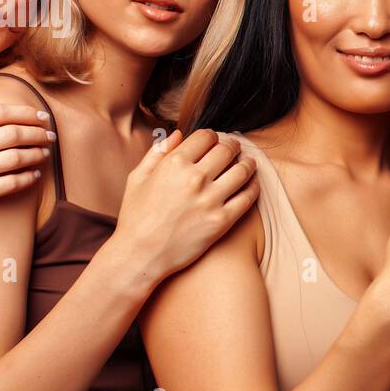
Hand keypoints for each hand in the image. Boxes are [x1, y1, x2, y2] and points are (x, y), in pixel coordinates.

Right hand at [0, 79, 54, 239]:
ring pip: (14, 158)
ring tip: (45, 153)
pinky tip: (34, 175)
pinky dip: (27, 179)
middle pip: (10, 134)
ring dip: (36, 155)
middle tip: (50, 135)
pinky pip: (8, 184)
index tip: (41, 116)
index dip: (25, 113)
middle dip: (37, 133)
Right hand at [111, 129, 258, 283]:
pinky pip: (247, 197)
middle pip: (226, 150)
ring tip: (248, 163)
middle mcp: (194, 178)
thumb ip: (157, 153)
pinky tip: (252, 183)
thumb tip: (178, 135)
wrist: (141, 255)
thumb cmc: (136, 217)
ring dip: (248, 163)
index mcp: (173, 164)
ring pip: (242, 170)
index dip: (212, 136)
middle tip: (235, 148)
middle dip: (232, 146)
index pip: (205, 137)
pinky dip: (254, 186)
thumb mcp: (137, 179)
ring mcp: (210, 200)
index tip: (214, 141)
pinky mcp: (222, 220)